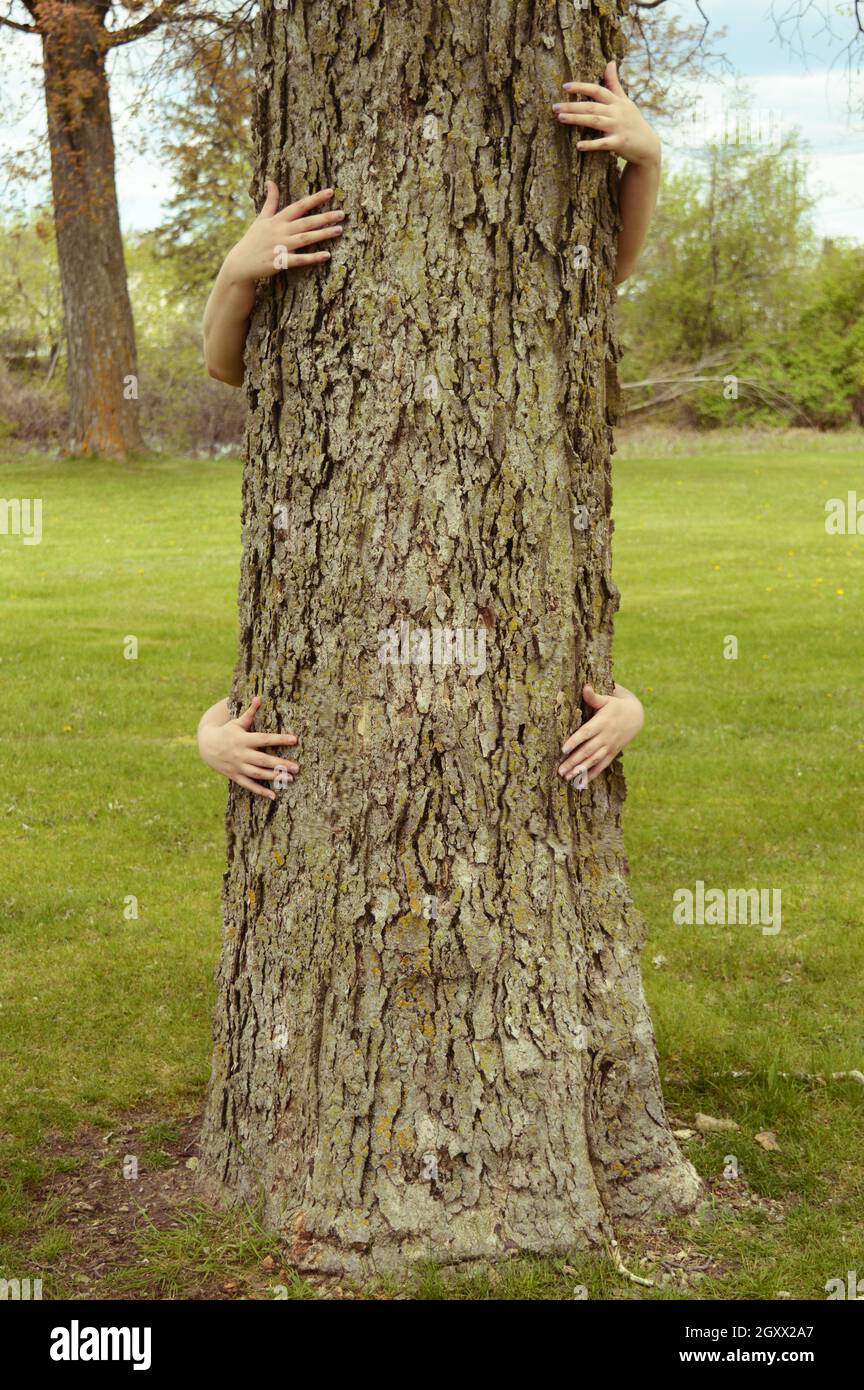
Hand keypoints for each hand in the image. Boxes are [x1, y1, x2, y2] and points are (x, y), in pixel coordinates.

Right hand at [198, 695, 299, 799]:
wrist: (206, 747)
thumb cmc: (227, 732)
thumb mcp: (237, 722)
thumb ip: (250, 713)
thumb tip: (259, 698)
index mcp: (244, 739)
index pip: (265, 739)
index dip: (280, 739)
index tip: (295, 740)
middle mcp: (241, 754)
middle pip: (263, 760)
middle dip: (280, 763)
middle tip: (297, 767)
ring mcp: (238, 766)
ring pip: (258, 774)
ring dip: (274, 777)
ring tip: (290, 778)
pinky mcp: (235, 776)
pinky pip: (249, 785)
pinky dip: (260, 791)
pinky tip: (274, 796)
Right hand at [222, 180, 344, 284]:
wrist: (240, 263)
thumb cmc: (253, 240)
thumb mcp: (261, 218)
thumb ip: (270, 201)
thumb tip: (271, 181)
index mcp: (277, 220)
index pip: (299, 206)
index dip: (315, 199)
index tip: (331, 192)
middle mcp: (280, 231)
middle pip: (306, 222)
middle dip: (324, 217)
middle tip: (342, 214)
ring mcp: (280, 246)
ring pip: (305, 239)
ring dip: (322, 234)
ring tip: (339, 230)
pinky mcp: (280, 262)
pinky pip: (299, 260)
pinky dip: (312, 258)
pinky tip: (327, 255)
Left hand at [553, 60, 660, 166]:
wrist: (648, 145)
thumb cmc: (632, 121)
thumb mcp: (625, 101)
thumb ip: (614, 83)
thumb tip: (610, 62)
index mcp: (616, 101)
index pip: (597, 90)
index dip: (582, 87)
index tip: (565, 86)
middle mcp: (616, 112)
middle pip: (592, 106)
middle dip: (572, 105)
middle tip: (555, 107)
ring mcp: (618, 127)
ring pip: (595, 121)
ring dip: (577, 119)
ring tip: (560, 118)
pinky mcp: (619, 143)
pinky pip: (603, 144)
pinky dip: (591, 145)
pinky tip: (578, 146)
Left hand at [558, 683, 643, 784]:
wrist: (636, 716)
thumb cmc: (616, 706)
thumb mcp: (607, 699)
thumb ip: (594, 697)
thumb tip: (585, 687)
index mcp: (602, 722)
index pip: (586, 733)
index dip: (575, 741)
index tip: (563, 749)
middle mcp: (606, 736)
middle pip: (588, 750)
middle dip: (574, 761)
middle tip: (560, 770)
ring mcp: (610, 746)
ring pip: (594, 760)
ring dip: (580, 770)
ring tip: (567, 778)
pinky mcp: (613, 753)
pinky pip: (602, 766)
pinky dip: (592, 774)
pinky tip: (581, 783)